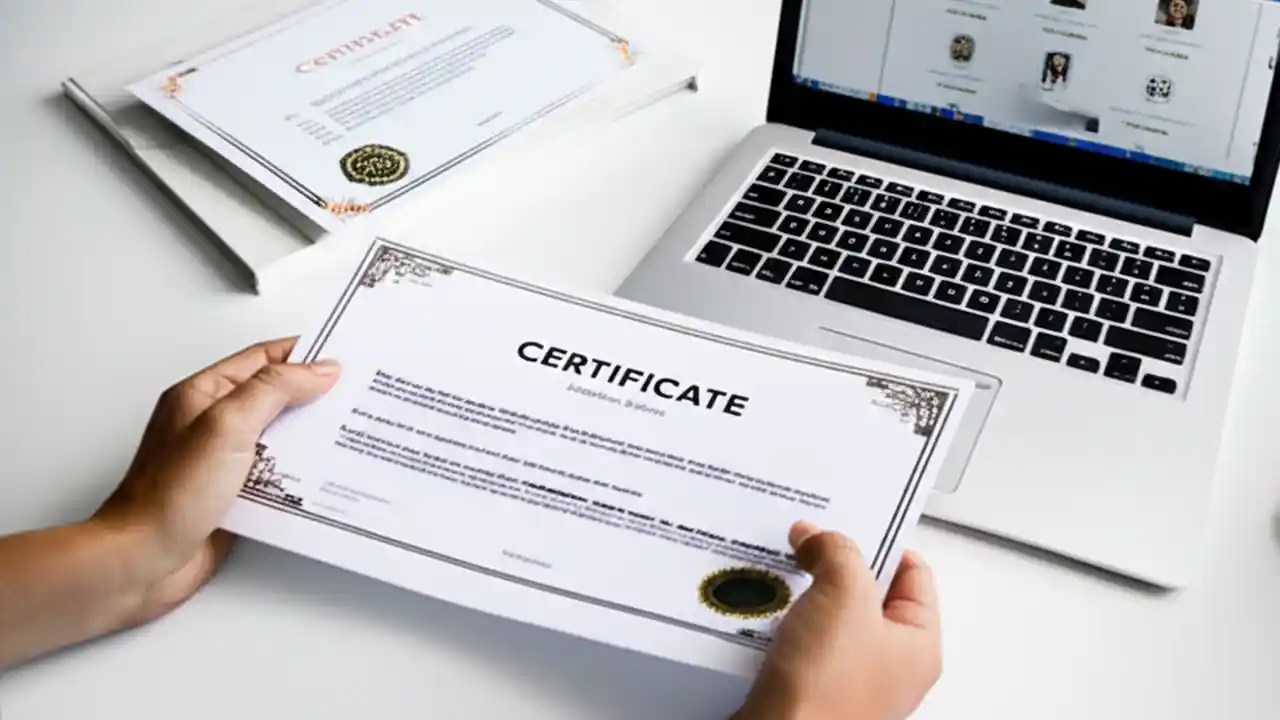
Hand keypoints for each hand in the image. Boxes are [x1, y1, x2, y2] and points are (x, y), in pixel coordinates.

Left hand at [93, 337, 339, 624]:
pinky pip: (278, 474)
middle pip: (276, 396)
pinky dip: (302, 474)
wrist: (142, 560)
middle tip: (354, 395)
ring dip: (311, 437)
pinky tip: (321, 477)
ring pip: (280, 436)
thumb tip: (317, 369)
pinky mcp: (234, 493)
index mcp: (204, 394)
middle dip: (315, 396)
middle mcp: (213, 423)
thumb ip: (273, 390)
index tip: (342, 358)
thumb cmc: (166, 496)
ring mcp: (224, 459)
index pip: (264, 360)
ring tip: (345, 434)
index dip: (305, 355)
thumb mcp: (227, 426)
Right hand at [736, 522, 941, 719]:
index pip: (914, 574)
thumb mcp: (843, 593)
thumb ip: (837, 550)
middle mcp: (890, 667)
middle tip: (810, 544)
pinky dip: (787, 622)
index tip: (848, 523)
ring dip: (807, 594)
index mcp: (919, 646)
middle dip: (835, 566)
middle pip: (868, 593)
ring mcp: (851, 680)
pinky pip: (804, 642)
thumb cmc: (824, 688)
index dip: (882, 542)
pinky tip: (768, 611)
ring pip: (831, 617)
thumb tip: (817, 537)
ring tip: (785, 575)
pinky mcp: (814, 689)